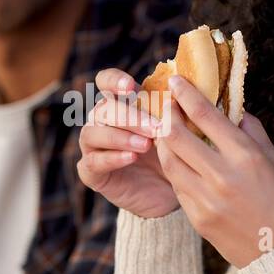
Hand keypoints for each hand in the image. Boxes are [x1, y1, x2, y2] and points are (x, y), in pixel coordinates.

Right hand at [77, 67, 178, 218]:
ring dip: (120, 137)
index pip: (105, 81)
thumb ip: (170, 108)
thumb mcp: (173, 128)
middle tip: (155, 127)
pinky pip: (92, 162)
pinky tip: (131, 158)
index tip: (130, 87)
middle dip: (129, 116)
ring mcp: (92, 147)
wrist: (166, 193)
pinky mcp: (91, 172)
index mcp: (118, 103)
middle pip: (103, 109)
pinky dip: (112, 158)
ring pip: (93, 133)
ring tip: (146, 145)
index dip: (114, 80)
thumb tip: (182, 86)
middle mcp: (100, 122)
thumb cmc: (170, 153)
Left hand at [155, 74, 273, 269]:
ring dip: (163, 141)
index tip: (176, 80)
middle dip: (166, 114)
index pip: (206, 116)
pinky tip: (177, 159)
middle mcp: (221, 176)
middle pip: (176, 136)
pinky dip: (174, 168)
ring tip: (165, 129)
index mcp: (245, 157)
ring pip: (169, 161)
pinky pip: (177, 185)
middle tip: (164, 103)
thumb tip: (231, 109)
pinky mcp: (196, 218)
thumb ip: (251, 132)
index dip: (186, 94)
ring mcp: (205, 199)